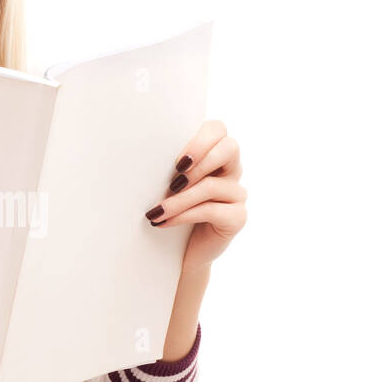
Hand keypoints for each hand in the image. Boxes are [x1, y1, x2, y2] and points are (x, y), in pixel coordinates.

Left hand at [144, 120, 246, 273]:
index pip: (218, 129)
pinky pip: (212, 210)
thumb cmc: (171, 210)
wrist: (179, 252)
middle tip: (174, 178)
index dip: (200, 140)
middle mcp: (232, 170)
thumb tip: (144, 151)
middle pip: (230, 148)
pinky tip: (163, 222)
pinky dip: (183, 215)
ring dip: (179, 199)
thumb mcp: (167, 183)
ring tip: (156, 211)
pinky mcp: (237, 217)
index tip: (177, 161)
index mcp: (215, 154)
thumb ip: (170, 165)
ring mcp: (237, 194)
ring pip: (212, 186)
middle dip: (200, 161)